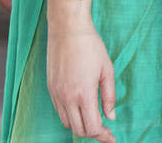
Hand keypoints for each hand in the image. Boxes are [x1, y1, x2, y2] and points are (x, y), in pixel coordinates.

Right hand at [46, 16, 116, 141]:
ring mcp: (56, 94)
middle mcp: (67, 98)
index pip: (92, 127)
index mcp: (84, 94)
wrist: (67, 29)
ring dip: (81, 126)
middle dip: (93, 133)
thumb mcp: (106, 70)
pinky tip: (81, 109)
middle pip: (79, 130)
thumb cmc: (90, 46)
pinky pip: (59, 111)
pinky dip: (70, 116)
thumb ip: (109, 96)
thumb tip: (110, 116)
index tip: (111, 137)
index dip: (103, 135)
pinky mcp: (50, 88)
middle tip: (106, 130)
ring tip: (94, 120)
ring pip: (67, 123)